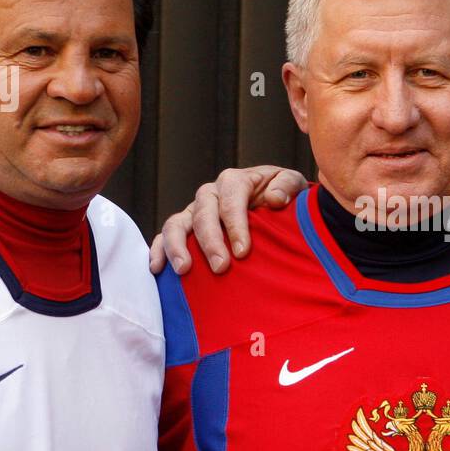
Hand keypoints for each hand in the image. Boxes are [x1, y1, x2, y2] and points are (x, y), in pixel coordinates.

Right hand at [148, 165, 307, 274]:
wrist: (274, 205)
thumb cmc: (283, 196)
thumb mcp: (292, 184)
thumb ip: (287, 186)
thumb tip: (274, 199)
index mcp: (236, 181)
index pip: (232, 199)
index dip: (236, 225)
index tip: (243, 252)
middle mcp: (211, 193)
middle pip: (203, 213)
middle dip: (210, 241)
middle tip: (221, 268)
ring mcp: (195, 211)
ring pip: (177, 223)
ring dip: (177, 246)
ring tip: (184, 269)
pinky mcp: (186, 228)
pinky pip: (165, 236)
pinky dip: (158, 250)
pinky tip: (157, 269)